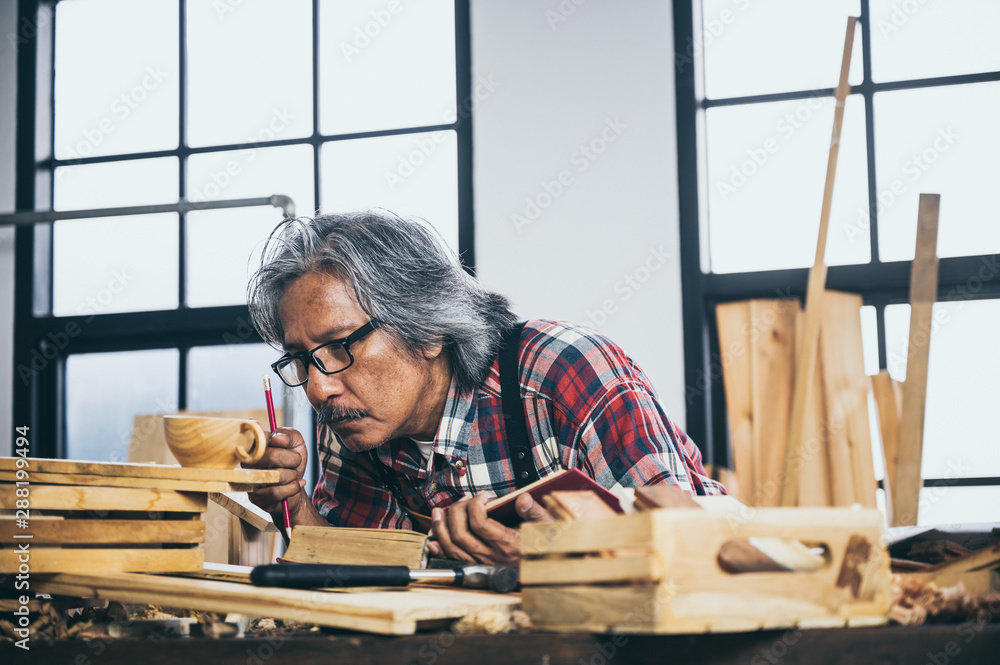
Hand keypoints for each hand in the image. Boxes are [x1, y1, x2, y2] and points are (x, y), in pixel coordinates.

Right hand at [243, 427, 315, 525]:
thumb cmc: (292, 462)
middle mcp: (247, 461)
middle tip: (296, 461)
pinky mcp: (255, 497)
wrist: (296, 486)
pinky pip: (276, 492)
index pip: (257, 436)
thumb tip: (276, 438)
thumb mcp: (296, 443)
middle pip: (271, 456)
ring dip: (293, 475)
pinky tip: (295, 484)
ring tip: (293, 475)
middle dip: (293, 459)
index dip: (271, 439)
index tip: (281, 443)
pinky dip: (292, 488)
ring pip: (275, 476)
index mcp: (255, 444)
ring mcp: (249, 480)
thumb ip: (289, 434)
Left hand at [427, 492, 552, 563]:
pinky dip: (440, 550)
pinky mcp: (478, 569)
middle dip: (455, 512)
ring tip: (439, 512)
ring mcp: (483, 565)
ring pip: (453, 548)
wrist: (547, 571)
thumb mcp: (548, 526)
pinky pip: (453, 561)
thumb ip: (535, 512)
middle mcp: (492, 557)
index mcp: (507, 544)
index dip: (475, 505)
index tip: (482, 495)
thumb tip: (522, 498)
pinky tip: (433, 540)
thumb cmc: (547, 547)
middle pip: (461, 534)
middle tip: (463, 500)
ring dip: (441, 528)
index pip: (480, 523)